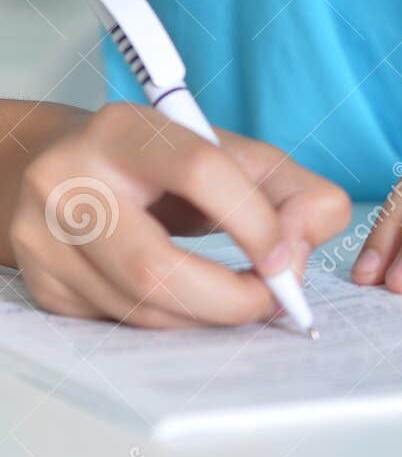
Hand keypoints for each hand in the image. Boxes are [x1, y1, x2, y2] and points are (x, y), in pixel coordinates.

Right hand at [9, 101, 350, 326]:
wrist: (65, 168)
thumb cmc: (158, 162)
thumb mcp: (227, 153)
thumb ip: (288, 190)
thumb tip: (301, 250)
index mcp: (122, 130)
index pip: (199, 171)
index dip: (255, 223)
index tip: (286, 259)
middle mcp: (68, 180)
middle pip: (155, 267)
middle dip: (230, 299)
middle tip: (272, 301)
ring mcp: (45, 239)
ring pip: (139, 308)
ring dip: (205, 318)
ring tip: (239, 301)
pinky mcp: (44, 287)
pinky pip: (121, 326)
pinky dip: (171, 323)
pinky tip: (188, 302)